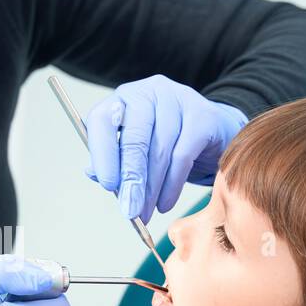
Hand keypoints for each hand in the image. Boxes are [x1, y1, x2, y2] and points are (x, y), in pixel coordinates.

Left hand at [82, 74, 247, 221]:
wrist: (212, 133)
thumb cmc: (166, 142)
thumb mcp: (136, 148)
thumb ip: (113, 159)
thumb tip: (93, 174)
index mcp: (123, 98)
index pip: (102, 120)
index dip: (102, 154)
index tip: (108, 185)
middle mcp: (149, 92)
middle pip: (135, 138)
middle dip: (131, 179)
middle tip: (129, 210)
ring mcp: (178, 99)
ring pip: (160, 151)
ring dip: (152, 189)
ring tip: (145, 213)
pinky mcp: (203, 116)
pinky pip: (183, 156)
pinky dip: (172, 185)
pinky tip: (165, 203)